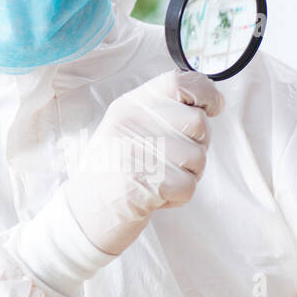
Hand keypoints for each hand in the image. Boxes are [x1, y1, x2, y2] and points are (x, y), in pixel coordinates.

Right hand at [65, 69, 224, 255]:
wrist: (83, 213)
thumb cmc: (114, 171)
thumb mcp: (128, 128)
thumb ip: (163, 112)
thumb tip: (209, 103)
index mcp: (130, 106)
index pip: (180, 82)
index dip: (206, 93)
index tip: (213, 107)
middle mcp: (132, 123)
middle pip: (197, 123)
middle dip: (198, 146)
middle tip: (173, 160)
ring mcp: (136, 152)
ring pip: (198, 157)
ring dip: (188, 175)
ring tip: (160, 179)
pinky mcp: (144, 183)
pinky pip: (188, 186)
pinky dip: (178, 197)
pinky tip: (156, 196)